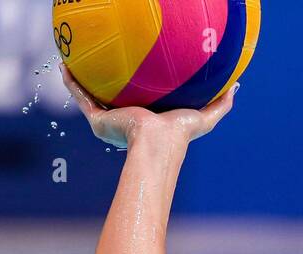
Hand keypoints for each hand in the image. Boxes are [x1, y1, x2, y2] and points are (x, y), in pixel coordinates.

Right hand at [60, 64, 236, 149]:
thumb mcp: (205, 116)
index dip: (136, 88)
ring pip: (91, 96)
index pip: (139, 101)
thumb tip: (237, 86)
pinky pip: (80, 97)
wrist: (157, 144)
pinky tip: (65, 66)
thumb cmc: (181, 135)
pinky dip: (72, 83)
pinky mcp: (98, 121)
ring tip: (74, 60)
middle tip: (102, 64)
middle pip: (112, 98)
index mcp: (146, 121)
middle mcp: (125, 121)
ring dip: (82, 80)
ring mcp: (109, 122)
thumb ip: (221, 103)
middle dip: (105, 84)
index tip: (135, 72)